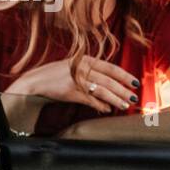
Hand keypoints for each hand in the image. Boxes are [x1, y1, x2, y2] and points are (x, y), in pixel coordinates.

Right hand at [6, 56, 139, 112]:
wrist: (33, 82)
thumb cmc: (55, 77)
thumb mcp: (74, 69)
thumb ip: (91, 75)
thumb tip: (108, 87)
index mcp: (84, 60)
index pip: (110, 67)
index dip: (124, 75)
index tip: (135, 82)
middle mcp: (82, 68)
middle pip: (109, 80)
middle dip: (123, 90)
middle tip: (134, 97)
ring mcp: (76, 79)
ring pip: (102, 90)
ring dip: (115, 99)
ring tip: (125, 105)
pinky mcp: (70, 91)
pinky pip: (90, 99)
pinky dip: (99, 105)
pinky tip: (107, 109)